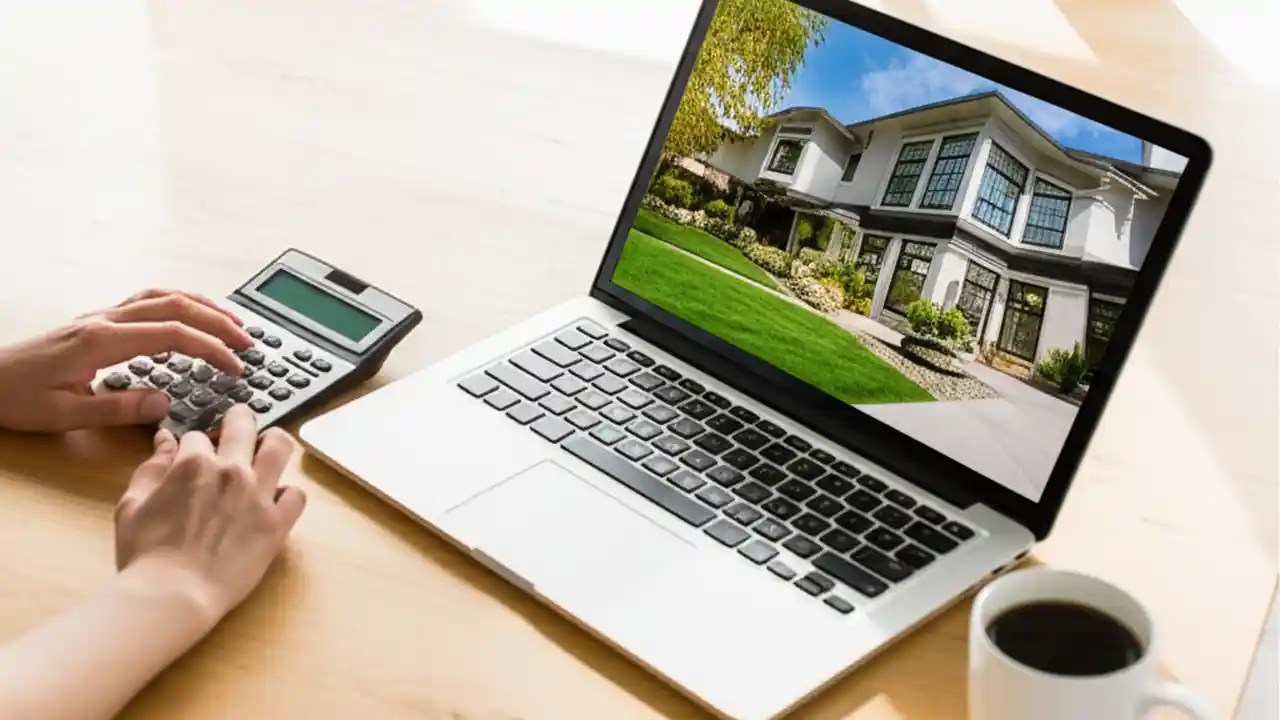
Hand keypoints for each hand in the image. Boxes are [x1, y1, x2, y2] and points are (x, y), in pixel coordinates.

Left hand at [0, 288, 252, 431]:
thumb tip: (165, 404)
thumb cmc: (13, 397)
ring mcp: (100, 316)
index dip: (211, 349)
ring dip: (203, 306)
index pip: (172, 335)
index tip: (235, 368)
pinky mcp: (97, 321)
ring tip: (232, 324)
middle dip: (219, 322)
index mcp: (101, 340)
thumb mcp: (64, 415)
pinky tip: (191, 317)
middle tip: (249, 343)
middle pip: (176, 305)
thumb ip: (118, 408)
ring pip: (163, 295)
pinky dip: (179, 304)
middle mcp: (104, 320)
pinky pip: (148, 300)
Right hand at [114, 405, 305, 623]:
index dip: (192, 446)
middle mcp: (232, 472)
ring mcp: (259, 496)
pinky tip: (274, 500)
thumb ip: (151, 467)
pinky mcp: (277, 524)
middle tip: (236, 426)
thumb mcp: (132, 504)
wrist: (172, 596)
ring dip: (272, 441)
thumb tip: (164, 439)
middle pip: (244, 424)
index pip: (197, 437)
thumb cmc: (145, 554)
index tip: (193, 455)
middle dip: (238, 419)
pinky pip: (297, 495)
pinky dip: (287, 493)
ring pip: (280, 447)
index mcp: (194, 464)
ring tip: (265, 448)